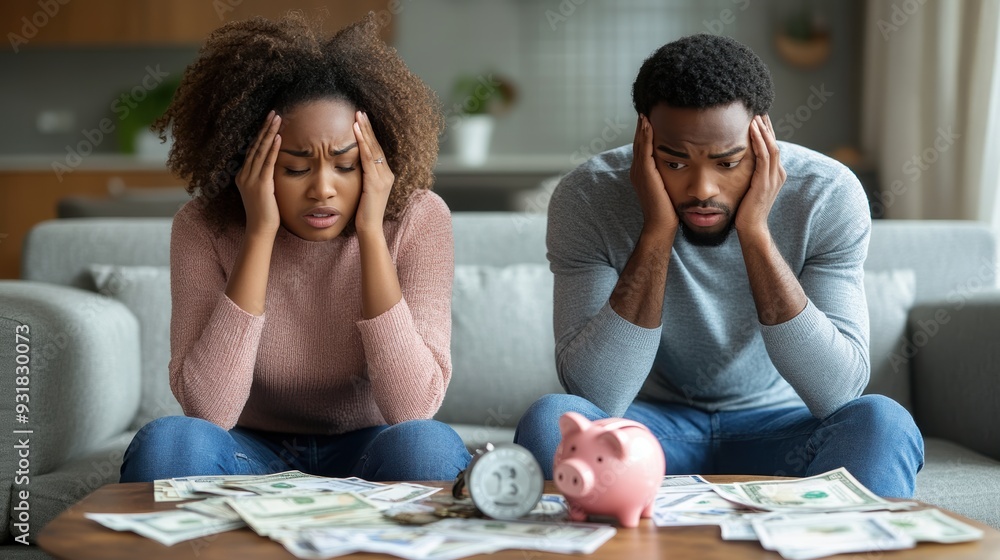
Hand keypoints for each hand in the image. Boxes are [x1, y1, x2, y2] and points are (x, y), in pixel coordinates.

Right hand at [235, 110, 281, 236]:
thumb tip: (273, 168)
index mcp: (242, 176)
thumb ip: (265, 179)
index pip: (252, 150)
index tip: (269, 122)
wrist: (260, 230)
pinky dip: (272, 148)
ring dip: (269, 133)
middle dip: (264, 128)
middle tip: (273, 113)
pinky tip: (278, 137)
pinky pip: (267, 162)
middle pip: (255, 146)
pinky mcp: (261, 184)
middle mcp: (244, 175)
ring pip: (260, 150)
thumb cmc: (265, 214)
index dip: (261, 135)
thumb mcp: (263, 192)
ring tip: (277, 118)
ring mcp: (251, 179)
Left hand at [353, 111, 394, 234]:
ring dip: (365, 131)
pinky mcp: (376, 182)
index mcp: (385, 176)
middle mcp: (387, 174)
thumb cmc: (363, 214)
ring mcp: (383, 178)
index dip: (370, 135)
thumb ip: (362, 179)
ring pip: (373, 148)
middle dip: (368, 128)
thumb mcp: (363, 192)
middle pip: (376, 146)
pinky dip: (362, 143)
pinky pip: (367, 157)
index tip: (362, 121)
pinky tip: (356, 132)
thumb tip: (352, 169)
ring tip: (358, 116)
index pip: (377, 151)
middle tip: (360, 112)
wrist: (370, 228)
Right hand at [630, 114, 677, 236]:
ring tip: (646, 111)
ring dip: (642, 126)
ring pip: (639, 143)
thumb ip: (671, 176)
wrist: (661, 226)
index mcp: (642, 173)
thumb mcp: (669, 188)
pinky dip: (645, 136)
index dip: (645, 132)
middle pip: (639, 142)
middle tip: (647, 108)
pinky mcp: (645, 174)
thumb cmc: (668, 211)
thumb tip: (683, 166)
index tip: (651, 118)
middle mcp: (637, 170)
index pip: (643, 147)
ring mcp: (639, 172)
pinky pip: (644, 150)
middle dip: (642, 126)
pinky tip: (649, 124)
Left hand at [734, 114, 786, 236]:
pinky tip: (752, 130)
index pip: (771, 146)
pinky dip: (758, 142)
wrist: (751, 228)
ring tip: (754, 115)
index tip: (757, 116)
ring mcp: (773, 177)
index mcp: (775, 173)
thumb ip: (748, 173)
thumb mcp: (748, 186)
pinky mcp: (765, 182)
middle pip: (773, 142)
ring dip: (762, 130)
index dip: (765, 131)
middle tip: (757, 108)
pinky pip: (763, 156)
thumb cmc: (746, 209)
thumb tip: (737, 161)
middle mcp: (778, 173)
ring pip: (770, 146)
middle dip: (766, 125)